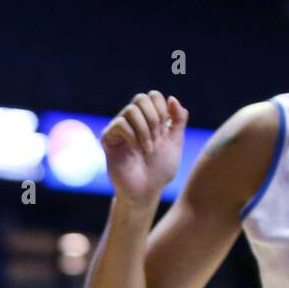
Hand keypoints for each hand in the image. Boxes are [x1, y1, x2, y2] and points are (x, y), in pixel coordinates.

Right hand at [100, 91, 187, 205]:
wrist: (146, 191)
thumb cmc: (160, 170)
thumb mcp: (176, 142)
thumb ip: (179, 120)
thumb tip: (172, 98)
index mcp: (149, 119)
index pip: (153, 96)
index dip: (162, 108)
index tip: (166, 129)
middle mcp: (133, 121)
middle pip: (141, 98)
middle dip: (154, 117)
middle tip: (158, 138)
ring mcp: (120, 130)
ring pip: (131, 110)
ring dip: (145, 129)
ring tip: (148, 148)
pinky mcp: (109, 139)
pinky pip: (120, 123)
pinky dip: (133, 135)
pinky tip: (137, 150)